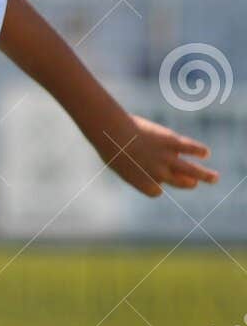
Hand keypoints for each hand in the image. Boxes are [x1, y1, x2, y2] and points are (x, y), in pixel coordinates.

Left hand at [93, 113, 217, 196]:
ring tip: (215, 178)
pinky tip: (205, 153)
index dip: (154, 185)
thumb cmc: (110, 147)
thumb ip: (132, 166)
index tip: (151, 178)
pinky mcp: (172, 142)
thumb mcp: (118, 162)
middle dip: (188, 183)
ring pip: (192, 170)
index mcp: (142, 182)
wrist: (113, 134)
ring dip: (205, 175)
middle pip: (179, 183)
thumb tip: (140, 163)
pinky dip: (199, 151)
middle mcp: (158, 173)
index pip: (156, 191)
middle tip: (194, 183)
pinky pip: (191, 148)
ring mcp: (167, 158)